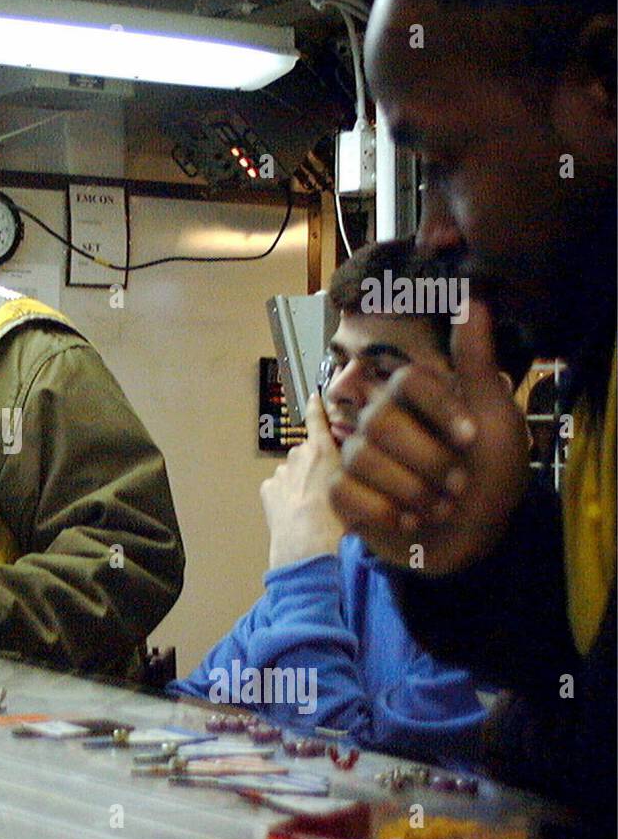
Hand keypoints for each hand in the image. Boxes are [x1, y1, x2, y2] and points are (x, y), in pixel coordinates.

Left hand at [262, 394, 345, 568]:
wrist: (309, 542)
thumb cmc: (342, 518)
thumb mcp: (360, 487)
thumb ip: (355, 468)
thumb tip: (360, 467)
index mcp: (324, 450)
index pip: (318, 419)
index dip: (316, 407)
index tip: (312, 396)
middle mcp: (298, 455)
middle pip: (306, 452)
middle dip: (313, 464)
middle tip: (325, 488)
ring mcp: (280, 472)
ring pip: (292, 472)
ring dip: (299, 483)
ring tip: (312, 506)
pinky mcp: (268, 489)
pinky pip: (278, 488)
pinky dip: (285, 496)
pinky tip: (295, 512)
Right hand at [329, 301, 529, 575]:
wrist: (472, 540)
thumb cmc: (489, 478)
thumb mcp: (495, 421)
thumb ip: (476, 364)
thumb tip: (472, 298)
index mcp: (415, 400)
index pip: (407, 381)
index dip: (438, 409)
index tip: (470, 439)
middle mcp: (380, 422)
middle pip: (381, 423)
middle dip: (427, 461)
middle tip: (457, 486)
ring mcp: (357, 456)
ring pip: (361, 459)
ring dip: (411, 492)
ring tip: (439, 509)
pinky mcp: (342, 493)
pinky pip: (344, 491)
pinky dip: (381, 512)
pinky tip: (407, 522)